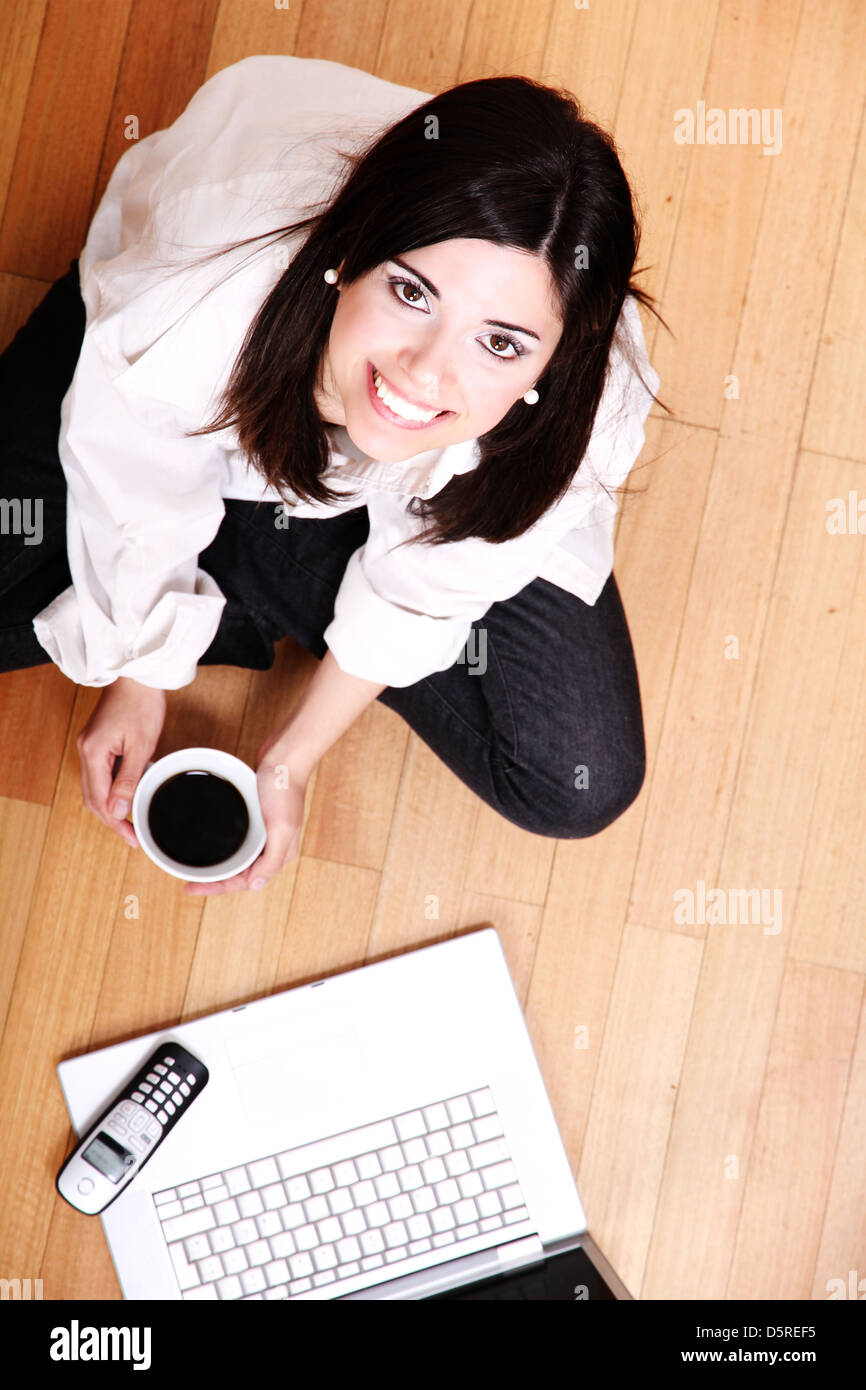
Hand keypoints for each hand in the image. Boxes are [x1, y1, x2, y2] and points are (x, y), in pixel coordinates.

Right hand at [76, 678, 166, 848]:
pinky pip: (99, 775)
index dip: (115, 823)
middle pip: (92, 798)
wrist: (137, 677)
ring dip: (110, 807)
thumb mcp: (141, 746)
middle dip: (112, 820)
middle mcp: (86, 751)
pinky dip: (110, 790)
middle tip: (132, 836)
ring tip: (131, 822)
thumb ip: (129, 780)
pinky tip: (125, 798)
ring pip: (94, 788)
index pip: (99, 800)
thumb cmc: (142, 704)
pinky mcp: (97, 743)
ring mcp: (89, 747)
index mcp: (93, 753)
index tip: (132, 838)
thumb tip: (119, 811)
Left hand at [184, 731, 310, 896]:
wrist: (285, 757)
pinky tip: (210, 845)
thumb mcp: (281, 828)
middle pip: (240, 873)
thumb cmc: (284, 789)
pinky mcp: (255, 818)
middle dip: (216, 882)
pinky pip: (237, 840)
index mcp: (280, 853)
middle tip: (190, 883)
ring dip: (219, 866)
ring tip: (197, 870)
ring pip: (238, 858)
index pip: (246, 881)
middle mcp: (272, 846)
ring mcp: (263, 832)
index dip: (218, 888)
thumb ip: (271, 860)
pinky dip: (223, 848)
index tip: (192, 888)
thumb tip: (256, 885)